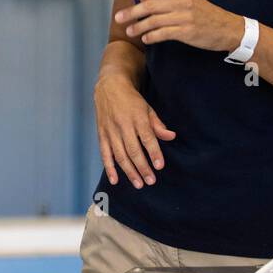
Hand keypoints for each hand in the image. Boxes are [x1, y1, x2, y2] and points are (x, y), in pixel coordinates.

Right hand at [94, 73, 175, 188]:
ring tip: (138, 184)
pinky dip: (109, 168)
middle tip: (150, 181)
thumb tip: (171, 137)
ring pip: (120, 155)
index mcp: (137, 118)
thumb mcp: (148, 108)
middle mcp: (123, 126)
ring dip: (129, 171)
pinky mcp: (101, 135)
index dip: (154, 153)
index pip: (147, 139)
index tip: (160, 166)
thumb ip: (158, 125)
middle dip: (142, 167)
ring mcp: (111, 131)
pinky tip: (115, 180)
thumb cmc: (132, 100)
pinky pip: (105, 154)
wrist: (109, 88)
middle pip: (133, 150)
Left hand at [114, 0, 242, 50]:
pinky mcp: (189, 31)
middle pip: (150, 5)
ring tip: (130, 32)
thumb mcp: (188, 1)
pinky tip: (146, 39)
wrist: (231, 28)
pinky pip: (165, 33)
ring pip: (155, 20)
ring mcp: (186, 17)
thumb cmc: (205, 14)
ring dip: (139, 26)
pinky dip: (152, 36)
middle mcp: (182, 2)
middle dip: (132, 11)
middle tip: (118, 18)